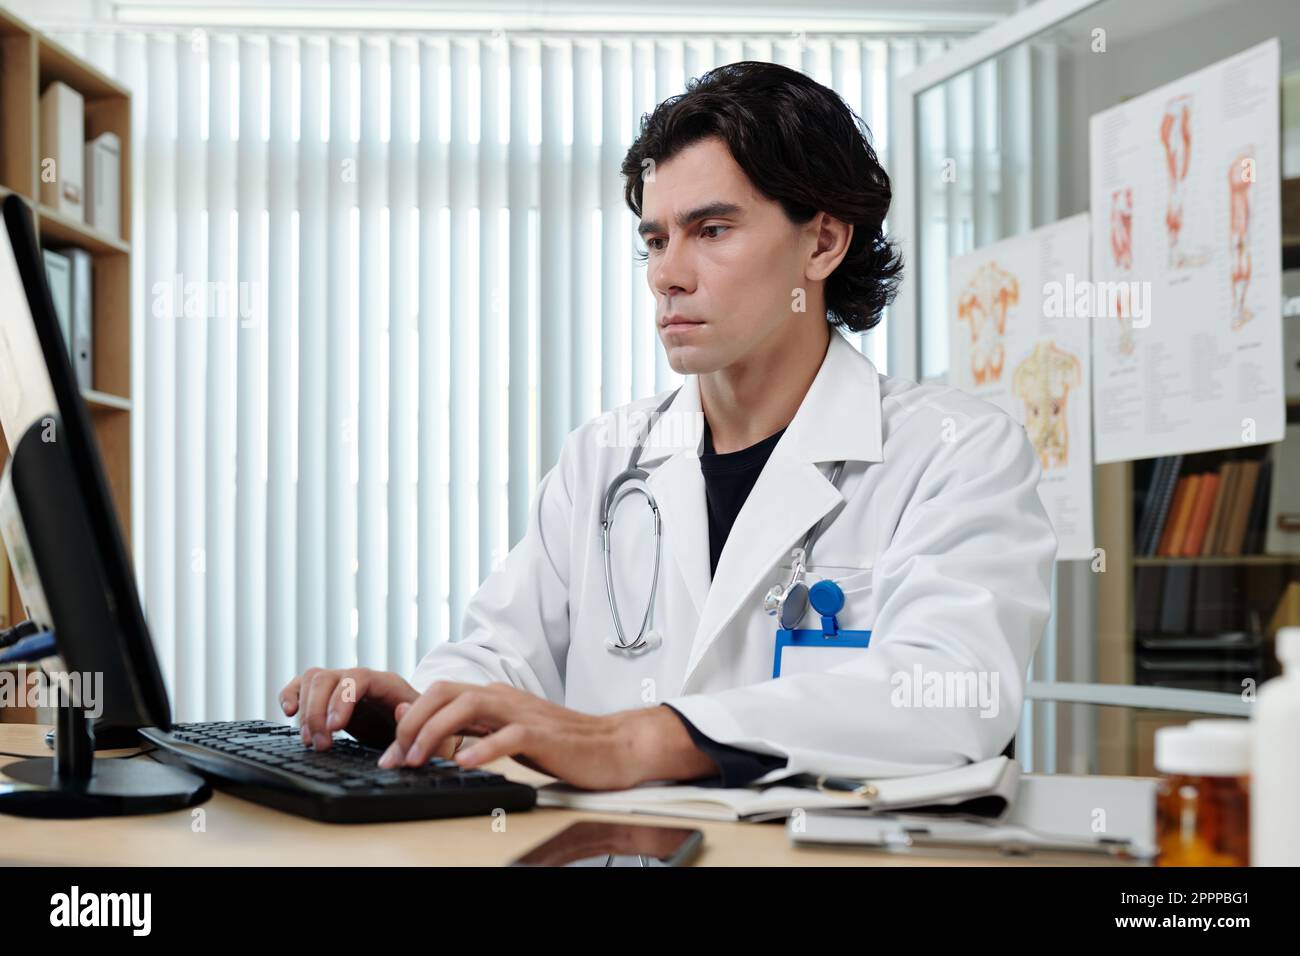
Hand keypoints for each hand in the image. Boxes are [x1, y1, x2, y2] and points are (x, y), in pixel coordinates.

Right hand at [279, 667, 421, 752]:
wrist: (409, 731)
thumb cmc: (416, 730)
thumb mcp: (421, 728)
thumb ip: (414, 721)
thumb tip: (401, 711)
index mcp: (387, 683)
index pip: (358, 678)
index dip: (342, 700)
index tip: (335, 728)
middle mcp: (360, 678)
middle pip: (328, 678)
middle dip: (318, 712)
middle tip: (321, 745)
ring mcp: (340, 684)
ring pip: (312, 680)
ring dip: (305, 711)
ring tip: (311, 741)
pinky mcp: (325, 696)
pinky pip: (301, 685)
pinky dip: (290, 695)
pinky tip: (288, 713)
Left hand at [380, 681, 717, 789]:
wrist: (615, 744)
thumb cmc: (561, 744)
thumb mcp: (507, 734)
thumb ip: (470, 729)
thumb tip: (425, 728)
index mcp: (494, 697)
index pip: (440, 694)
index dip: (410, 720)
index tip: (391, 753)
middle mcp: (504, 698)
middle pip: (446, 693)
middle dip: (414, 723)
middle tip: (396, 757)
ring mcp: (524, 713)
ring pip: (469, 707)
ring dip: (437, 732)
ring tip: (419, 759)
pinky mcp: (544, 735)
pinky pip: (508, 736)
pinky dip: (483, 748)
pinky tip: (466, 763)